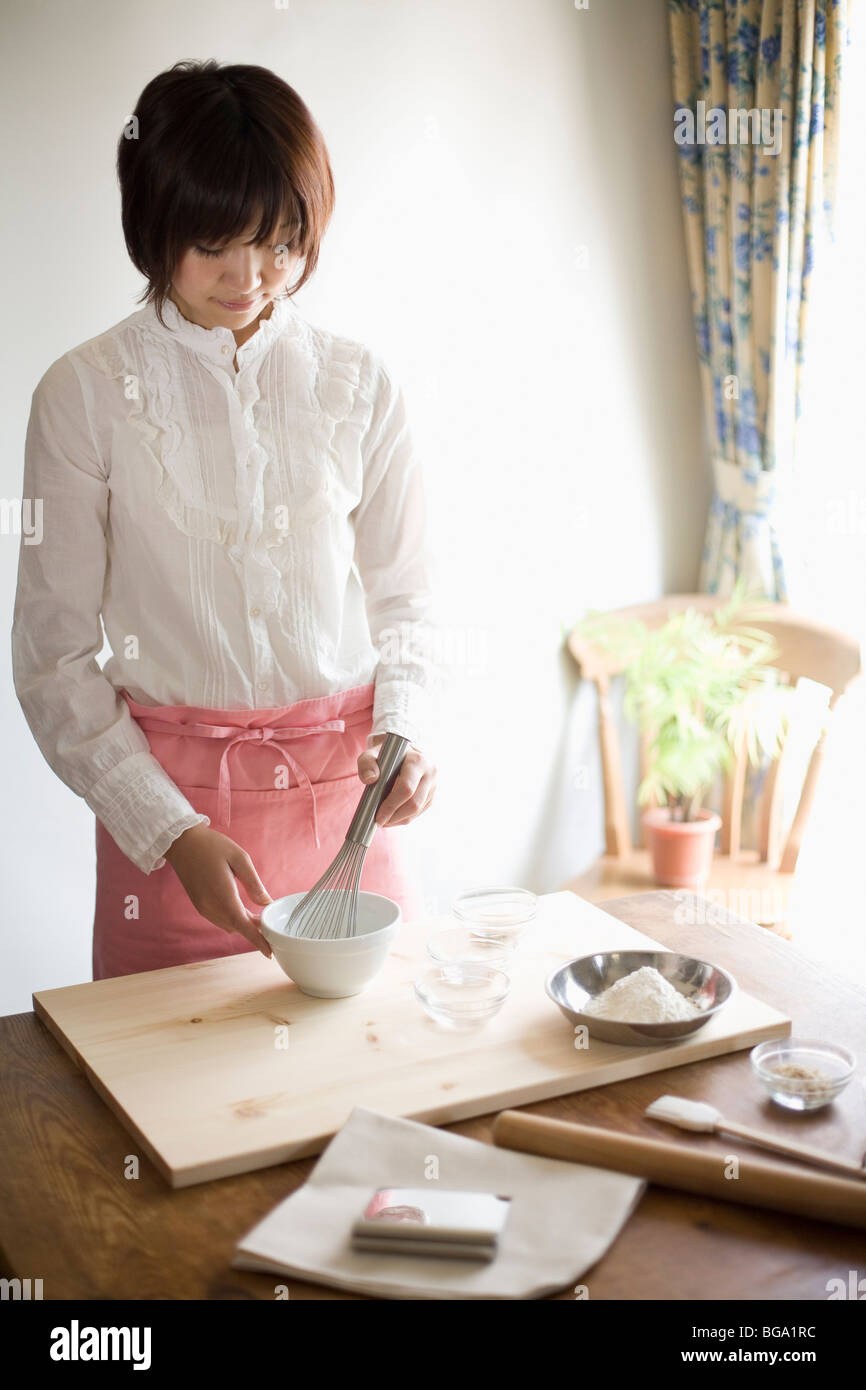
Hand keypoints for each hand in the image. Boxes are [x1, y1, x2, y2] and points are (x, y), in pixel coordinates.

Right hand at [163, 824, 272, 956]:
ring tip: (259, 917)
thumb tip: (266, 903)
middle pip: (237, 927)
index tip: (269, 952)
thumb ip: (254, 883)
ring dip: (243, 925)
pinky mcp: (199, 904)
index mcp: (223, 895)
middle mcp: (211, 906)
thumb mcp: (239, 858)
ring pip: (228, 925)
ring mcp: (203, 907)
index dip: (257, 940)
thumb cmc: (212, 846)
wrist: (182, 843)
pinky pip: (219, 919)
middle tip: (271, 926)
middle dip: (254, 930)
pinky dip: (232, 919)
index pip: (243, 925)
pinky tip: (242, 910)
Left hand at [357, 735, 436, 827]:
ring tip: (383, 820)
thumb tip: (370, 779)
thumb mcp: (373, 753)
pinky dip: (404, 818)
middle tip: (379, 822)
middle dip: (395, 816)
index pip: (406, 788)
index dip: (391, 805)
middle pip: (414, 803)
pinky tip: (392, 817)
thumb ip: (367, 763)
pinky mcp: (432, 794)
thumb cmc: (386, 754)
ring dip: (399, 819)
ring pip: (417, 810)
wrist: (403, 750)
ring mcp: (434, 785)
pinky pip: (419, 812)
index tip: (378, 816)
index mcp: (417, 760)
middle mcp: (430, 773)